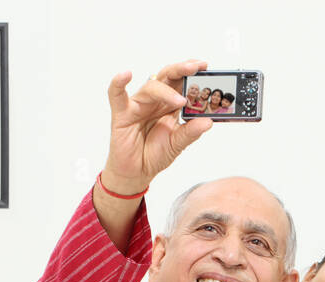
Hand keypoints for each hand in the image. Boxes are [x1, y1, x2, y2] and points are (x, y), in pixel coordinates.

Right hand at [101, 59, 210, 195]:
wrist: (137, 172)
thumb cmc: (154, 154)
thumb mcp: (177, 144)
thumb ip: (191, 132)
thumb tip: (208, 122)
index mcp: (169, 105)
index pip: (181, 83)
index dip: (191, 72)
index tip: (205, 66)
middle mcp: (154, 101)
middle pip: (167, 77)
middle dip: (181, 70)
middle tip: (196, 67)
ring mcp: (137, 105)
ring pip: (151, 87)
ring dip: (166, 91)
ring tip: (181, 100)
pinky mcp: (121, 113)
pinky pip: (117, 94)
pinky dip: (119, 83)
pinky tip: (126, 74)